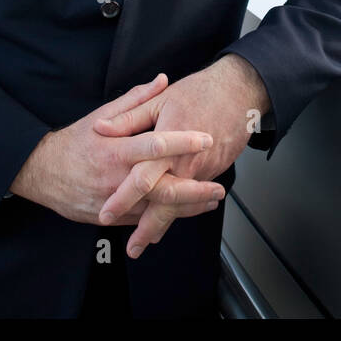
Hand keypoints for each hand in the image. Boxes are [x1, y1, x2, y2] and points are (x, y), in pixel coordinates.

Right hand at [10, 74, 226, 226]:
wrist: (40, 174)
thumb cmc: (73, 143)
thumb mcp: (101, 116)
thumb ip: (136, 100)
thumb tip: (163, 80)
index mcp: (115, 150)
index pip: (154, 146)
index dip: (182, 142)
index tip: (205, 139)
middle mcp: (115, 179)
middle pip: (161, 188)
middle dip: (194, 190)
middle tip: (219, 187)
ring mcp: (113, 203)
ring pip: (156, 210)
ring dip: (187, 208)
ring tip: (210, 200)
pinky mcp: (110, 218)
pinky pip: (143, 220)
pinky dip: (165, 217)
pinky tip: (185, 211)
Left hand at [94, 54, 269, 256]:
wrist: (240, 92)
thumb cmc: (200, 92)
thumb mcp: (160, 99)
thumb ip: (128, 116)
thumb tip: (100, 128)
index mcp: (168, 143)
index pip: (142, 178)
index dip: (123, 198)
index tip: (106, 214)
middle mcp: (186, 162)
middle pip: (165, 203)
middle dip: (148, 228)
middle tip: (133, 249)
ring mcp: (202, 169)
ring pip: (181, 204)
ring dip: (165, 223)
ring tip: (149, 239)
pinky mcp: (214, 171)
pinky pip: (194, 194)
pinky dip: (182, 208)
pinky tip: (172, 217)